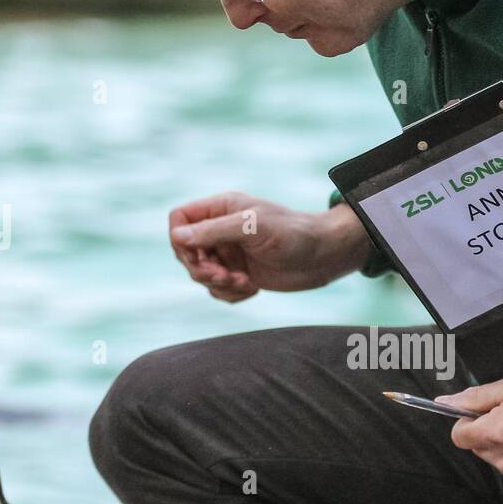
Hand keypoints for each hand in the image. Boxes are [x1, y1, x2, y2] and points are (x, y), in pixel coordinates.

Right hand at [168, 194, 369, 300]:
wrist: (324, 256)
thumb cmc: (293, 233)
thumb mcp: (252, 227)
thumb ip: (214, 230)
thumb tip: (178, 237)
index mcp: (221, 209)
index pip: (179, 219)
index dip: (180, 239)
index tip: (198, 255)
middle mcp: (221, 231)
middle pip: (185, 252)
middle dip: (202, 269)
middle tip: (226, 277)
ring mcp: (229, 254)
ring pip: (200, 275)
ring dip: (219, 284)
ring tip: (244, 282)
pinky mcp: (239, 275)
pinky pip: (218, 291)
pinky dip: (231, 294)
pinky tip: (252, 288)